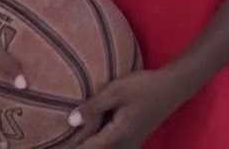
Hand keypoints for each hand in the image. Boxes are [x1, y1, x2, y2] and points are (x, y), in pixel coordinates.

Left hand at [68, 69, 188, 147]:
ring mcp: (130, 143)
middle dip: (78, 144)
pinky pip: (111, 145)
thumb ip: (93, 107)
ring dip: (90, 143)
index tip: (54, 143)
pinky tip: (90, 132)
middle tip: (59, 140)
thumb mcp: (116, 91)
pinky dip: (99, 142)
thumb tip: (70, 121)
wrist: (173, 86)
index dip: (69, 146)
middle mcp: (124, 145)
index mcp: (117, 136)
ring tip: (71, 137)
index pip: (87, 148)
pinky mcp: (133, 138)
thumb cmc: (144, 86)